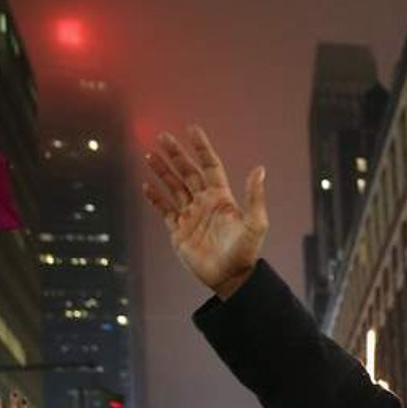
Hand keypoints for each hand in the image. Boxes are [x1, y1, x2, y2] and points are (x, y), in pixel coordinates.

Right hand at [142, 126, 267, 298]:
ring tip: (151, 155)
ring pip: (174, 188)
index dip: (201, 148)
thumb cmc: (245, 252)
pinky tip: (146, 186)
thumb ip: (255, 196)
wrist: (230, 278)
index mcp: (222, 198)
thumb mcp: (255, 223)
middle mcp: (205, 203)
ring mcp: (191, 216)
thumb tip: (260, 168)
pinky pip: (165, 210)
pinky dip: (156, 198)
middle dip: (176, 155)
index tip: (191, 129)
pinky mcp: (179, 231)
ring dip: (163, 171)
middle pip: (188, 173)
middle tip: (163, 136)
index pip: (209, 166)